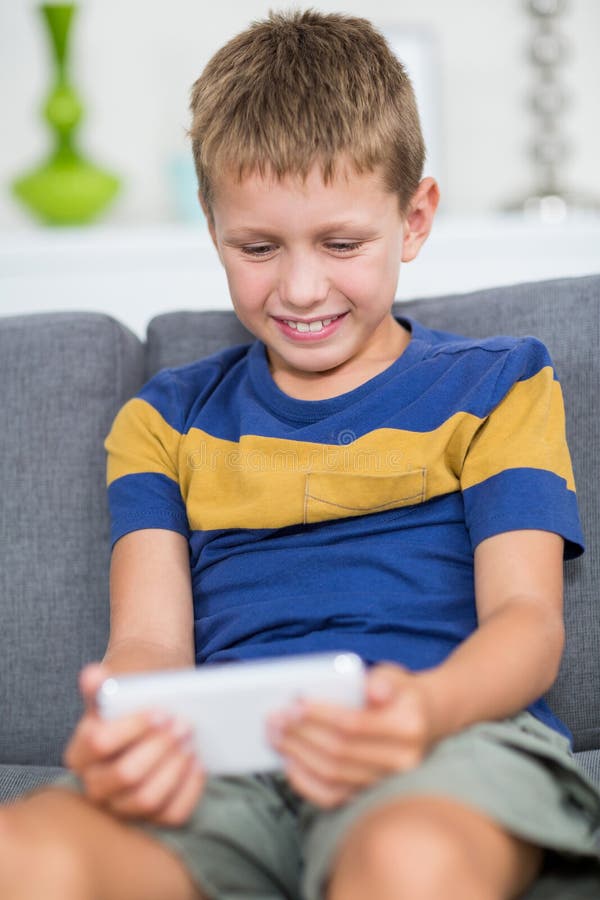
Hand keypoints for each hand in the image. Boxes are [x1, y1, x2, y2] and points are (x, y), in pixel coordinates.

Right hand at [63, 662, 205, 825]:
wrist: (150, 720)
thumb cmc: (131, 706)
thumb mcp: (116, 693)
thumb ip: (102, 686)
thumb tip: (92, 675)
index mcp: (80, 753)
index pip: (99, 743)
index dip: (133, 727)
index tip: (160, 711)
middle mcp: (95, 786)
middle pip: (126, 774)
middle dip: (159, 747)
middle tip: (184, 724)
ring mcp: (122, 807)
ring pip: (147, 799)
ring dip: (174, 767)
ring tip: (191, 741)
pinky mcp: (150, 819)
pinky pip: (171, 814)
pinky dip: (188, 789)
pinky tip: (198, 763)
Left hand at [267, 663, 434, 808]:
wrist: (423, 721)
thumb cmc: (398, 694)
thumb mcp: (395, 677)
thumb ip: (383, 680)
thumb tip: (372, 689)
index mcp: (409, 727)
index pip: (355, 724)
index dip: (321, 715)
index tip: (293, 704)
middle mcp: (403, 762)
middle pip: (340, 753)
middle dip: (301, 734)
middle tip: (273, 718)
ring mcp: (386, 784)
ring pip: (333, 776)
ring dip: (297, 755)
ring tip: (274, 734)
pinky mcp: (369, 797)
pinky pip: (332, 797)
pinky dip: (305, 782)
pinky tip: (287, 762)